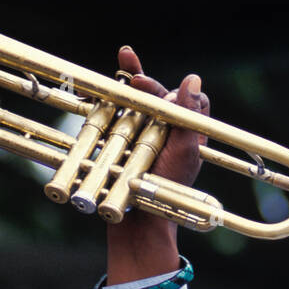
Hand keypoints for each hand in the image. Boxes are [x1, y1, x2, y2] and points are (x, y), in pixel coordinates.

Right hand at [105, 45, 209, 284]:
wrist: (139, 221)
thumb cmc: (167, 188)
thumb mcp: (183, 150)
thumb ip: (188, 114)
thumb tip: (192, 77)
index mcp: (188, 131)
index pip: (190, 100)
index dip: (177, 88)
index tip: (163, 83)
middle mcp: (167, 131)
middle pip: (157, 96)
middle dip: (143, 79)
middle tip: (132, 70)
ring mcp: (144, 136)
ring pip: (135, 103)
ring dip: (124, 84)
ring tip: (117, 66)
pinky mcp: (122, 142)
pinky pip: (115, 117)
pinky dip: (106, 102)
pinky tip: (96, 90)